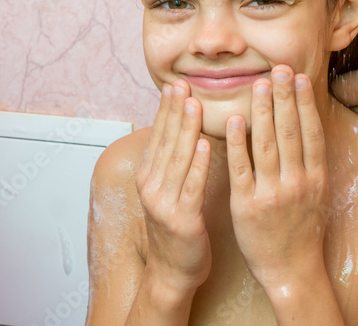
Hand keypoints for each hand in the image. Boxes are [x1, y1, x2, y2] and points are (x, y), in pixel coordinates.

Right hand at [135, 81, 211, 296]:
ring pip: (178, 160)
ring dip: (186, 131)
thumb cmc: (178, 229)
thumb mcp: (168, 191)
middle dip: (175, 111)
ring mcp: (164, 204)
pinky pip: (192, 188)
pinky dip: (199, 166)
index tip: (175, 84)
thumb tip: (183, 128)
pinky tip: (208, 146)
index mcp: (149, 177)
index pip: (159, 136)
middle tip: (183, 84)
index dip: (166, 109)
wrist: (173, 273)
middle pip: (166, 142)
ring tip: (195, 105)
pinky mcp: (182, 220)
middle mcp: (152, 187)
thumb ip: (174, 162)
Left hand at [226, 66, 329, 298]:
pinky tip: (235, 119)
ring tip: (258, 84)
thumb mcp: (316, 194)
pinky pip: (242, 168)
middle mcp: (297, 183)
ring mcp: (271, 194)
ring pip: (266, 144)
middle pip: (289, 131)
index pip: (310, 132)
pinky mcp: (247, 205)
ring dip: (262, 111)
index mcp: (316, 178)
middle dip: (283, 97)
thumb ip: (310, 162)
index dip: (305, 102)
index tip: (298, 77)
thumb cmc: (303, 230)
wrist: (292, 271)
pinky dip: (238, 142)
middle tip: (278, 68)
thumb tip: (306, 125)